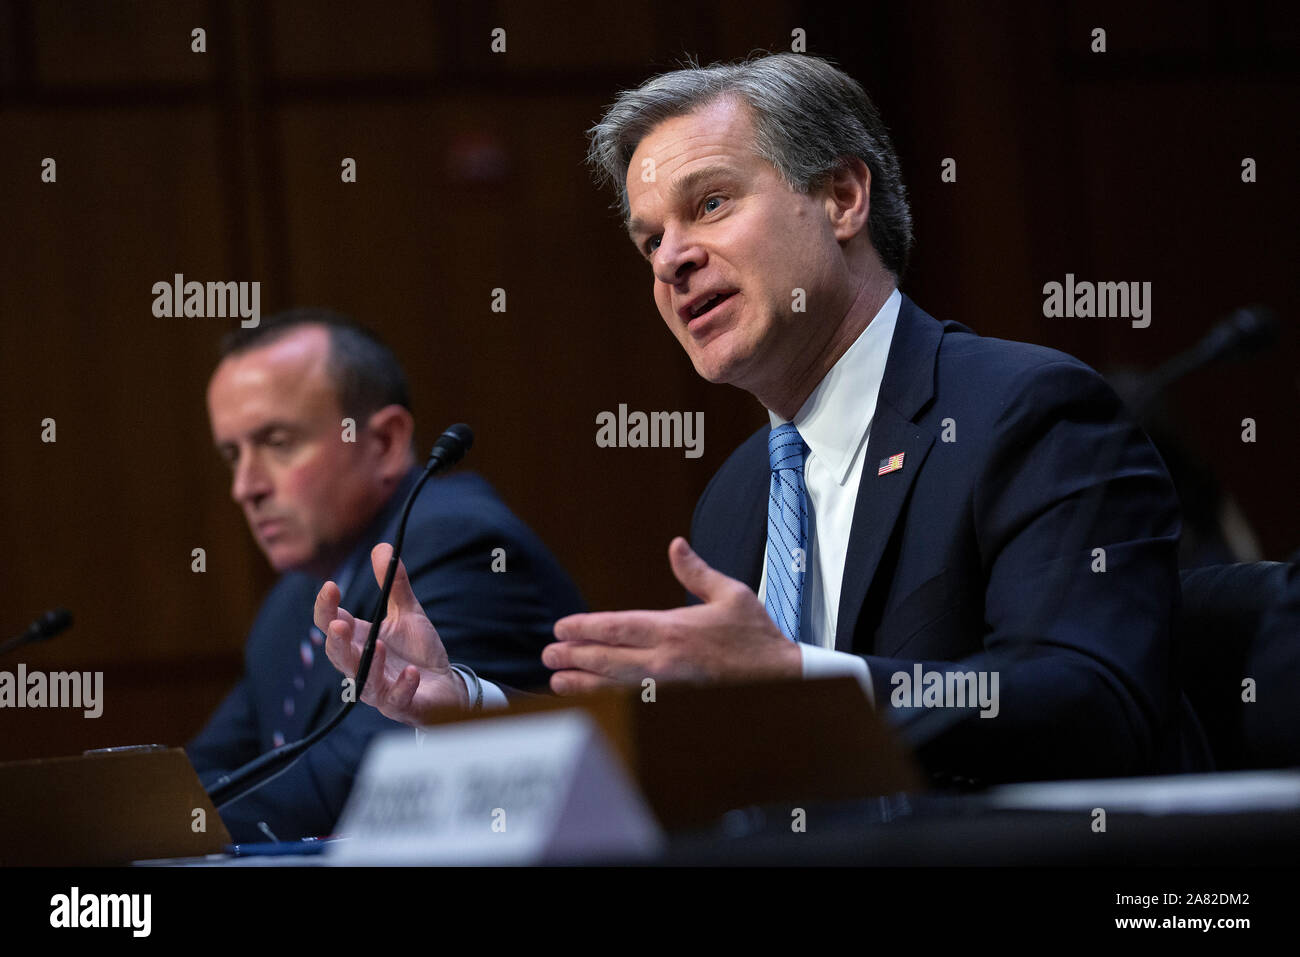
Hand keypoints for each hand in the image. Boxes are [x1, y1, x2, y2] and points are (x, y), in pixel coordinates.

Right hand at [314, 543, 468, 724]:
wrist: (446, 685)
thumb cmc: (418, 651)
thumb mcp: (408, 613)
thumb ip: (394, 585)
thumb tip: (382, 547)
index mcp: (359, 641)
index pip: (332, 624)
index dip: (326, 608)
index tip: (330, 586)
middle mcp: (363, 666)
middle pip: (340, 656)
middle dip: (337, 641)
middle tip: (338, 623)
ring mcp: (380, 689)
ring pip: (363, 681)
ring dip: (368, 664)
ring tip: (377, 644)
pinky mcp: (402, 705)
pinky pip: (397, 699)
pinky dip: (402, 687)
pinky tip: (410, 673)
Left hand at [543, 537, 800, 694]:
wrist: (781, 677)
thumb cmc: (756, 635)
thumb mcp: (731, 593)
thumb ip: (696, 572)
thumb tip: (675, 545)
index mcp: (676, 629)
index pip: (620, 628)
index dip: (587, 628)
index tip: (562, 628)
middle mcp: (667, 659)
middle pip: (610, 658)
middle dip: (575, 656)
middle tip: (548, 655)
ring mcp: (670, 684)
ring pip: (617, 683)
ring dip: (584, 681)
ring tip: (557, 680)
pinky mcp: (677, 699)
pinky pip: (634, 698)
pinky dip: (609, 695)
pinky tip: (593, 695)